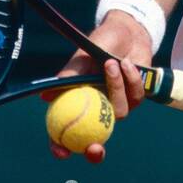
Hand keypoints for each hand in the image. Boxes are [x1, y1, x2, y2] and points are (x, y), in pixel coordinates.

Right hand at [42, 11, 153, 163]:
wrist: (126, 30)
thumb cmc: (99, 43)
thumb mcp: (82, 59)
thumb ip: (68, 78)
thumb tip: (45, 97)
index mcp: (77, 101)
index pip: (65, 131)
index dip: (61, 145)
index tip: (61, 151)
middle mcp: (97, 107)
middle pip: (94, 139)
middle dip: (94, 149)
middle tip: (94, 147)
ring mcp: (117, 104)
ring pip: (119, 112)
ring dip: (114, 87)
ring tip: (110, 63)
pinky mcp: (136, 96)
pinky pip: (135, 96)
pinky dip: (130, 78)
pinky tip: (126, 62)